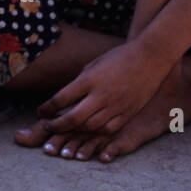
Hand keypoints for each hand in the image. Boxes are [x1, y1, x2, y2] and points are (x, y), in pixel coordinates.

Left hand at [37, 39, 172, 135]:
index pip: (60, 99)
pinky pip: (108, 129)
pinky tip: (87, 130)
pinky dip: (95, 132)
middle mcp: (102, 95)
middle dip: (57, 126)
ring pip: (90, 127)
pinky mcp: (128, 112)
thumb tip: (64, 99)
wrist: (150, 57)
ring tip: (66, 129)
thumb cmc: (117, 58)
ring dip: (74, 131)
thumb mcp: (92, 66)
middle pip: (73, 118)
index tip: (40, 112)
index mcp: (89, 80)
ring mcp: (116, 105)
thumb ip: (79, 84)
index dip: (47, 109)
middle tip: (48, 126)